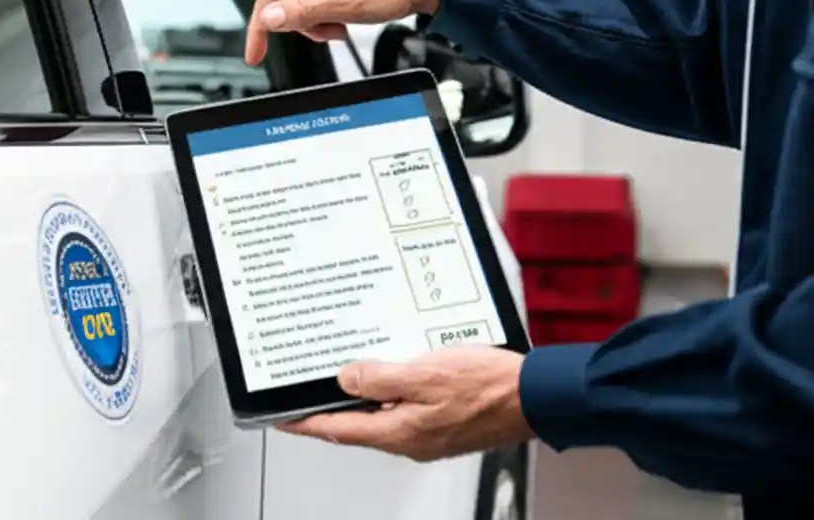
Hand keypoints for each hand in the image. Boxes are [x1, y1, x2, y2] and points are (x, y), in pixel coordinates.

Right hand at [197, 0, 449, 64]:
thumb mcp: (343, 5)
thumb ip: (303, 12)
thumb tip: (269, 18)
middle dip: (274, 24)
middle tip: (258, 53)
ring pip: (292, 4)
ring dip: (305, 25)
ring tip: (331, 31)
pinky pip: (309, 4)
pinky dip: (318, 20)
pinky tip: (337, 26)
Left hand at [278, 347, 533, 461]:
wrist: (534, 396)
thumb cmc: (487, 385)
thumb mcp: (423, 373)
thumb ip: (379, 377)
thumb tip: (345, 378)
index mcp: (399, 432)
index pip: (336, 429)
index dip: (304, 423)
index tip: (279, 418)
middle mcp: (410, 440)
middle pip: (356, 425)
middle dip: (330, 408)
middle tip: (305, 392)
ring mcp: (428, 435)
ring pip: (382, 415)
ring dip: (363, 397)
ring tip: (345, 375)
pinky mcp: (444, 424)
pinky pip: (406, 409)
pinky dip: (392, 393)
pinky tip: (393, 374)